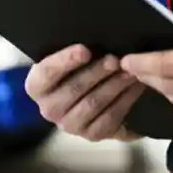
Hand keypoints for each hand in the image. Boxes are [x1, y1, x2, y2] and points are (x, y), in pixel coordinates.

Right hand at [24, 44, 146, 141]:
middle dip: (97, 72)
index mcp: (37, 86)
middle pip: (73, 89)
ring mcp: (69, 125)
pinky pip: (109, 118)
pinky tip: (135, 86)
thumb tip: (93, 38)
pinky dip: (125, 100)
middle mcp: (49, 109)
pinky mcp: (91, 134)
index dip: (65, 61)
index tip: (85, 50)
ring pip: (93, 103)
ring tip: (130, 70)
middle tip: (115, 59)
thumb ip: (76, 51)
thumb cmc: (78, 67)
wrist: (91, 93)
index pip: (46, 72)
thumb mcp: (70, 57)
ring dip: (114, 85)